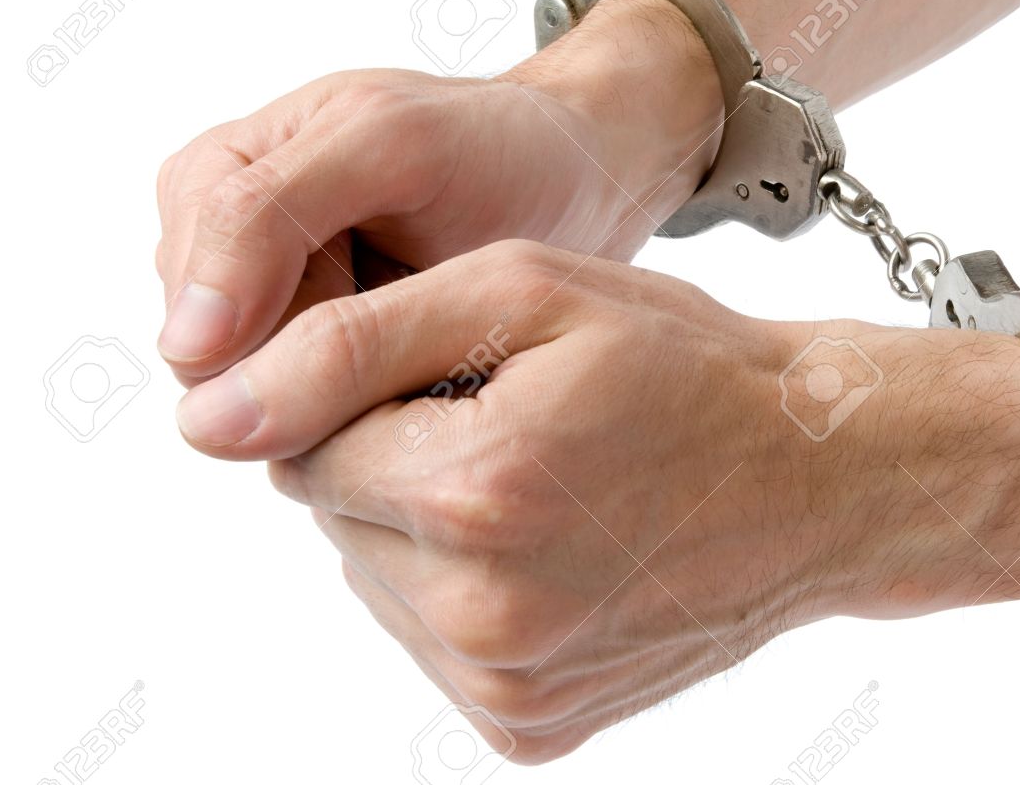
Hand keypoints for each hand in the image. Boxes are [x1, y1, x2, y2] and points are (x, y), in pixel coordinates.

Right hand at [155, 0, 721, 381]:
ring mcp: (270, 316)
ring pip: (277, 408)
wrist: (571, 178)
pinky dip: (381, 405)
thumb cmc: (492, 147)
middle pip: (233, 376)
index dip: (297, 332)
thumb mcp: (388, 145)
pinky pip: (324, 424)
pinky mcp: (323, 366)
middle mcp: (224, 255)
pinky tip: (433, 359)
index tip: (390, 298)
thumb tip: (182, 346)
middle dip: (332, 360)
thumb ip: (268, 216)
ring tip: (435, 325)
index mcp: (214, 182)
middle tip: (425, 308)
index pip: (202, 315)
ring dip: (360, 389)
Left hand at [174, 239, 1019, 760]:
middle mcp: (481, 613)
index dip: (369, 392)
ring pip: (379, 582)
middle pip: (339, 519)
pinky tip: (555, 549)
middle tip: (517, 423)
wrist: (815, 479)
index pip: (305, 442)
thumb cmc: (682, 366)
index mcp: (477, 491)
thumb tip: (204, 417)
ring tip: (545, 483)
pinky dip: (469, 589)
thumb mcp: (525, 293)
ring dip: (429, 528)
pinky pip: (435, 642)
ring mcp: (508, 683)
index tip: (457, 373)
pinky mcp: (529, 725)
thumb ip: (348, 342)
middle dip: (398, 461)